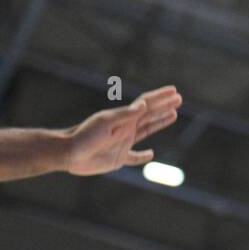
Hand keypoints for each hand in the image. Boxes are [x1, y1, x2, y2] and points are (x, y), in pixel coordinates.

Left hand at [65, 86, 182, 175]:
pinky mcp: (118, 158)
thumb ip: (125, 115)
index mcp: (124, 118)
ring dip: (160, 123)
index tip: (174, 91)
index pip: (146, 104)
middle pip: (150, 114)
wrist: (69, 153)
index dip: (161, 97)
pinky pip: (134, 157)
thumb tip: (143, 104)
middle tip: (179, 99)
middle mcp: (125, 128)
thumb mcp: (106, 123)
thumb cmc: (85, 136)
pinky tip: (151, 154)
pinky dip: (143, 156)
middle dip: (164, 106)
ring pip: (146, 131)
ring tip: (173, 115)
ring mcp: (123, 142)